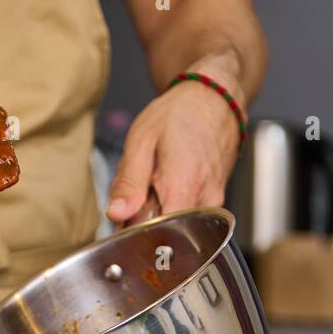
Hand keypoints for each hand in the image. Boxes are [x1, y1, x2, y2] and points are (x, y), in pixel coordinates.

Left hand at [106, 80, 241, 227]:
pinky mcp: (216, 203)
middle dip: (142, 219)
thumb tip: (117, 215)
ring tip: (154, 183)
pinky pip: (186, 216)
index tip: (124, 221)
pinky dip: (170, 205)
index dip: (136, 234)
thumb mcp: (142, 140)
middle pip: (164, 232)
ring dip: (156, 210)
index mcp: (183, 185)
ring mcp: (213, 203)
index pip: (158, 235)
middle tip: (136, 192)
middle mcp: (204, 199)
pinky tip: (166, 184)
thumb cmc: (180, 113)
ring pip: (175, 225)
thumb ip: (128, 182)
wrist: (215, 98)